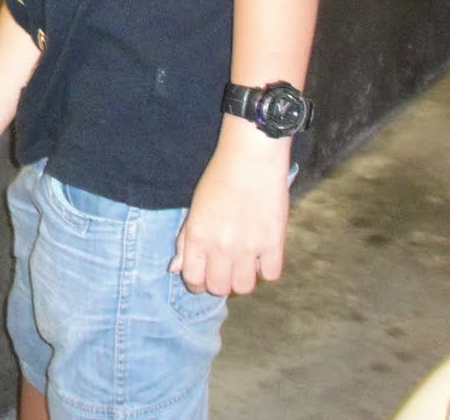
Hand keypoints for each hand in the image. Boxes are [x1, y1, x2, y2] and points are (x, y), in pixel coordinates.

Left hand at [170, 125, 291, 295]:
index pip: (193, 279)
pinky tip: (262, 255)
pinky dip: (266, 269)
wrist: (250, 161)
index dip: (197, 283)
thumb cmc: (218, 180)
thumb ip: (185, 242)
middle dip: (219, 282)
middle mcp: (221, 247)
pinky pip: (270, 275)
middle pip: (219, 288)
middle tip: (223, 269)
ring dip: (243, 279)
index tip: (202, 277)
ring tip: (243, 264)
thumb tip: (175, 269)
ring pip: (244, 288)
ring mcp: (248, 248)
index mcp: (197, 237)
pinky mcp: (274, 244)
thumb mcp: (194, 210)